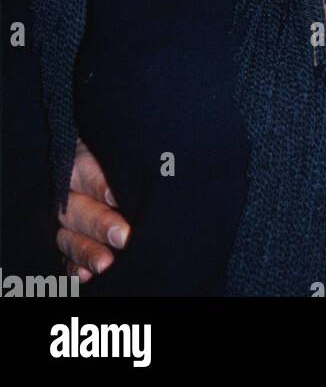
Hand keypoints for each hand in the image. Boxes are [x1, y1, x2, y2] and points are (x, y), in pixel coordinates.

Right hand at [56, 137, 130, 280]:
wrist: (114, 167)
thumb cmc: (125, 159)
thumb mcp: (123, 153)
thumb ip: (129, 164)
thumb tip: (158, 168)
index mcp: (80, 163)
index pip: (86, 172)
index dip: (99, 185)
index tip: (116, 197)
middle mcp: (68, 193)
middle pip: (76, 208)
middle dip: (99, 223)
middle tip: (123, 235)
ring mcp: (65, 220)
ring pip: (68, 236)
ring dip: (87, 251)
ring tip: (106, 263)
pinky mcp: (67, 241)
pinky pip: (65, 257)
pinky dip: (74, 267)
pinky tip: (87, 275)